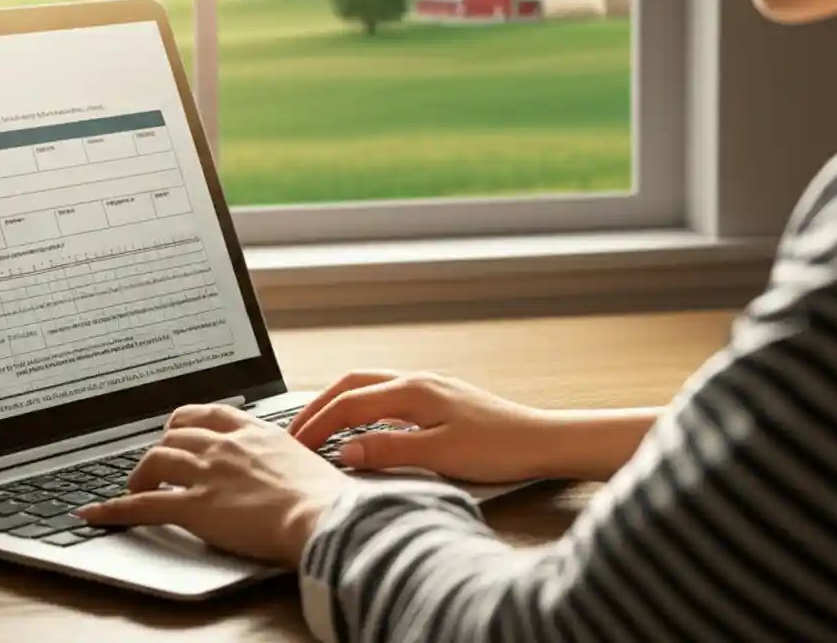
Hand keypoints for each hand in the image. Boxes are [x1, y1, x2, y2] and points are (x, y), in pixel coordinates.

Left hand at [76, 403, 353, 566]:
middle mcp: (225, 445)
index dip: (186, 422)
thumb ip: (286, 458)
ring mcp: (207, 473)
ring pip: (156, 459)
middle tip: (156, 464)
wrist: (322, 517)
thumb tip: (289, 467)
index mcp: (255, 431)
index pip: (209, 413)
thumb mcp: (308, 461)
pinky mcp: (194, 506)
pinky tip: (96, 513)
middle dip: (161, 448)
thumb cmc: (325, 498)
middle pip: (176, 434)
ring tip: (135, 488)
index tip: (179, 430)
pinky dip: (114, 509)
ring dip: (140, 474)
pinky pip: (143, 504)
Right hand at [287, 370, 559, 483]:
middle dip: (319, 405)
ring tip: (320, 426)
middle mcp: (417, 380)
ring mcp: (429, 386)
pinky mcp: (440, 397)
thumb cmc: (498, 449)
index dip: (316, 424)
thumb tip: (345, 451)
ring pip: (369, 385)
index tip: (294, 445)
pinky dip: (363, 405)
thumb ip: (389, 450)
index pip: (347, 404)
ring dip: (340, 402)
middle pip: (352, 384)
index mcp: (412, 391)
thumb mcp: (439, 455)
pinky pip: (387, 393)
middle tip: (295, 431)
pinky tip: (363, 424)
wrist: (542, 440)